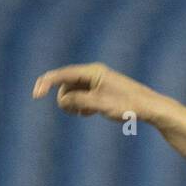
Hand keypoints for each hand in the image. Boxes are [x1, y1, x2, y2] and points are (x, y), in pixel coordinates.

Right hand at [31, 62, 164, 122]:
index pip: (62, 75)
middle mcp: (93, 73)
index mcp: (92, 72)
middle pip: (65, 85)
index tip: (36, 95)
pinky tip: (91, 113)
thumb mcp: (100, 105)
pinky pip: (81, 97)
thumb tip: (62, 100)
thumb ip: (79, 101)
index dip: (46, 83)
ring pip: (73, 92)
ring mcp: (96, 81)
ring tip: (87, 113)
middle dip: (66, 100)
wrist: (149, 107)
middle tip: (79, 112)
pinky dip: (81, 105)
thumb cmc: (127, 105)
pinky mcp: (99, 90)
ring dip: (74, 104)